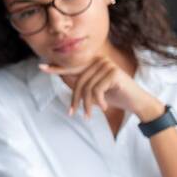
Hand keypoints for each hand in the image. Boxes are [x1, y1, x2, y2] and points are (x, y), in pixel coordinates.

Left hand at [39, 56, 162, 121]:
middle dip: (75, 100)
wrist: (136, 102)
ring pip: (87, 88)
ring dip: (86, 105)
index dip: (56, 68)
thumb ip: (82, 84)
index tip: (41, 67)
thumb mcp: (95, 90)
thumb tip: (64, 79)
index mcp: (93, 63)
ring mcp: (107, 65)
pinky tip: (104, 108)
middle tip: (74, 114)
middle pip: (79, 82)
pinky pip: (96, 90)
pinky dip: (98, 102)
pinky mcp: (113, 73)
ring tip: (88, 115)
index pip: (72, 67)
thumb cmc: (115, 96)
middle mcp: (99, 61)